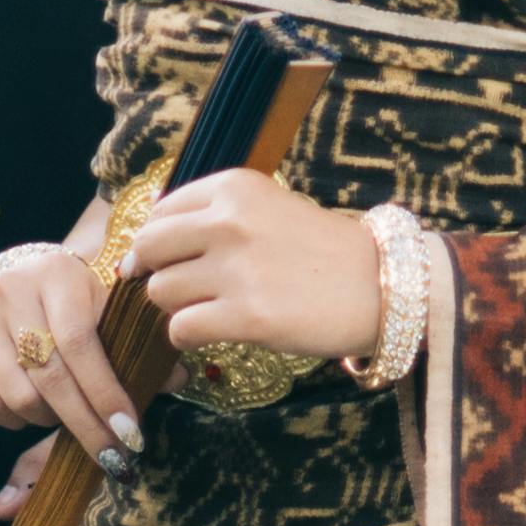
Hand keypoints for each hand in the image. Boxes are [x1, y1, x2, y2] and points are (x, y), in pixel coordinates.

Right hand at [0, 237, 138, 471]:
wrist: (15, 275)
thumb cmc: (71, 297)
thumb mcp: (104, 303)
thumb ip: (138, 340)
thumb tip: (180, 378)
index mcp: (57, 274)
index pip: (81, 343)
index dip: (106, 393)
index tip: (131, 433)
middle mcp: (11, 290)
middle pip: (51, 377)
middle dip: (87, 426)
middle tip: (113, 458)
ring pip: (20, 396)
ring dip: (50, 420)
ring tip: (67, 414)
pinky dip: (16, 420)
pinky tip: (33, 408)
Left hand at [126, 172, 389, 369]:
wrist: (377, 285)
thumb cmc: (320, 249)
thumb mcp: (267, 207)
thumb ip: (215, 212)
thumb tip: (151, 225)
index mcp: (234, 187)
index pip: (160, 211)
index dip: (154, 241)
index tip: (160, 260)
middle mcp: (229, 220)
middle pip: (148, 248)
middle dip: (153, 272)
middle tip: (174, 288)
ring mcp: (237, 269)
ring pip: (161, 291)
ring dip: (174, 306)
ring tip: (202, 310)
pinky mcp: (247, 316)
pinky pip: (181, 329)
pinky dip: (184, 337)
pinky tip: (205, 335)